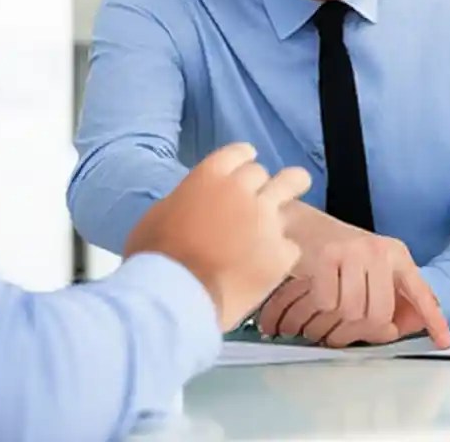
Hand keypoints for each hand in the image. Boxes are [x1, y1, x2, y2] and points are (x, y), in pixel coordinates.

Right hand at [124, 143, 305, 330]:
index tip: (244, 167)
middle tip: (260, 195)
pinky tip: (270, 264)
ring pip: (292, 187)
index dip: (242, 160)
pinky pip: (290, 244)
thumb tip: (193, 207)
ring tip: (295, 193)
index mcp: (209, 177)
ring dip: (291, 191)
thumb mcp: (160, 215)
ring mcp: (266, 219)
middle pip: (262, 174)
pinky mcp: (281, 252)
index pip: (238, 153)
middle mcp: (242, 190)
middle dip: (260, 184)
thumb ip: (186, 201)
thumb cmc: (155, 258)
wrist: (175, 295)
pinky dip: (281, 253)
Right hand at [259, 234, 449, 348]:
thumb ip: (388, 291)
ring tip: (333, 289)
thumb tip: (400, 327)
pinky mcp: (327, 256)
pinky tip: (318, 282)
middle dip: (361, 321)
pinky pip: (327, 302)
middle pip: (380, 313)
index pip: (420, 292)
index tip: (444, 342)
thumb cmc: (336, 252)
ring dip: (337, 310)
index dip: (433, 319)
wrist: (300, 224)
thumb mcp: (370, 265)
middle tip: (349, 306)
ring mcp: (353, 252)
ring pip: (352, 311)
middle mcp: (379, 251)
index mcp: (395, 254)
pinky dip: (320, 300)